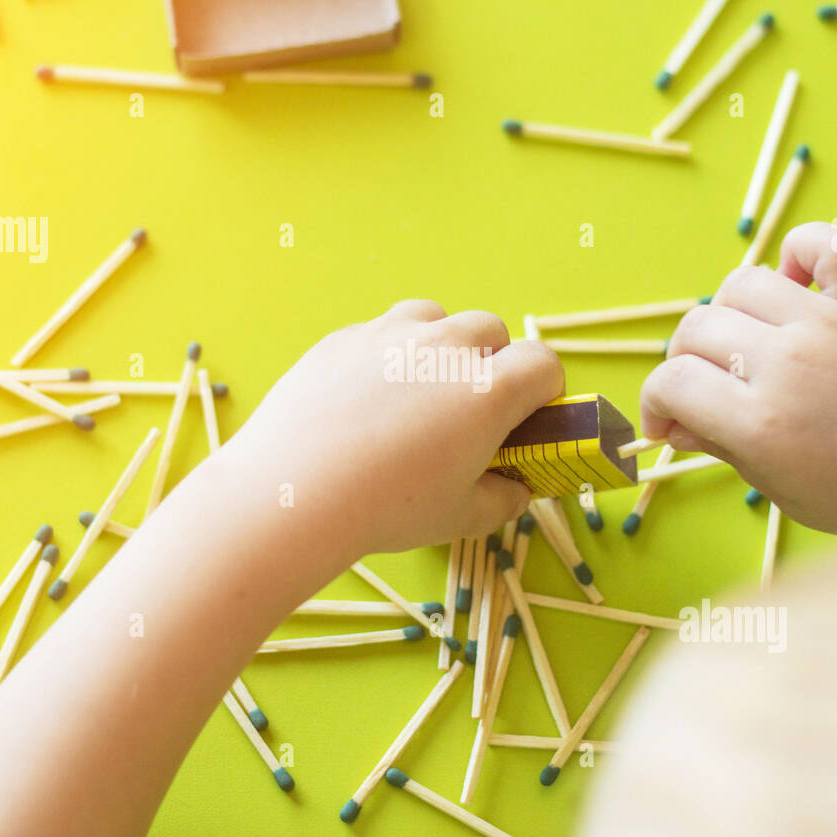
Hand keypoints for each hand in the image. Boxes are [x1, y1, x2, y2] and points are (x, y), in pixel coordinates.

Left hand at [219, 300, 564, 554]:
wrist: (292, 490)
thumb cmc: (386, 508)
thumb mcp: (460, 517)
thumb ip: (501, 500)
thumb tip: (514, 491)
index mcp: (488, 390)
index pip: (543, 363)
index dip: (543, 391)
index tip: (527, 418)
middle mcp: (446, 347)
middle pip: (491, 331)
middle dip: (492, 363)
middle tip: (468, 411)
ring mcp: (391, 334)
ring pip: (435, 319)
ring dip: (440, 346)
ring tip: (417, 395)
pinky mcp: (344, 337)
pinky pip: (381, 334)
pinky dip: (387, 357)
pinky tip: (364, 403)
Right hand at [639, 222, 836, 533]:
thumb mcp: (788, 493)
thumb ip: (729, 450)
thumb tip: (683, 424)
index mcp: (762, 423)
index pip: (671, 383)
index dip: (657, 405)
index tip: (671, 426)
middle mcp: (787, 364)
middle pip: (695, 329)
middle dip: (685, 364)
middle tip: (707, 394)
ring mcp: (827, 326)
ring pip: (741, 284)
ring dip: (729, 315)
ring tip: (748, 345)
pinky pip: (827, 246)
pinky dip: (804, 253)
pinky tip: (798, 286)